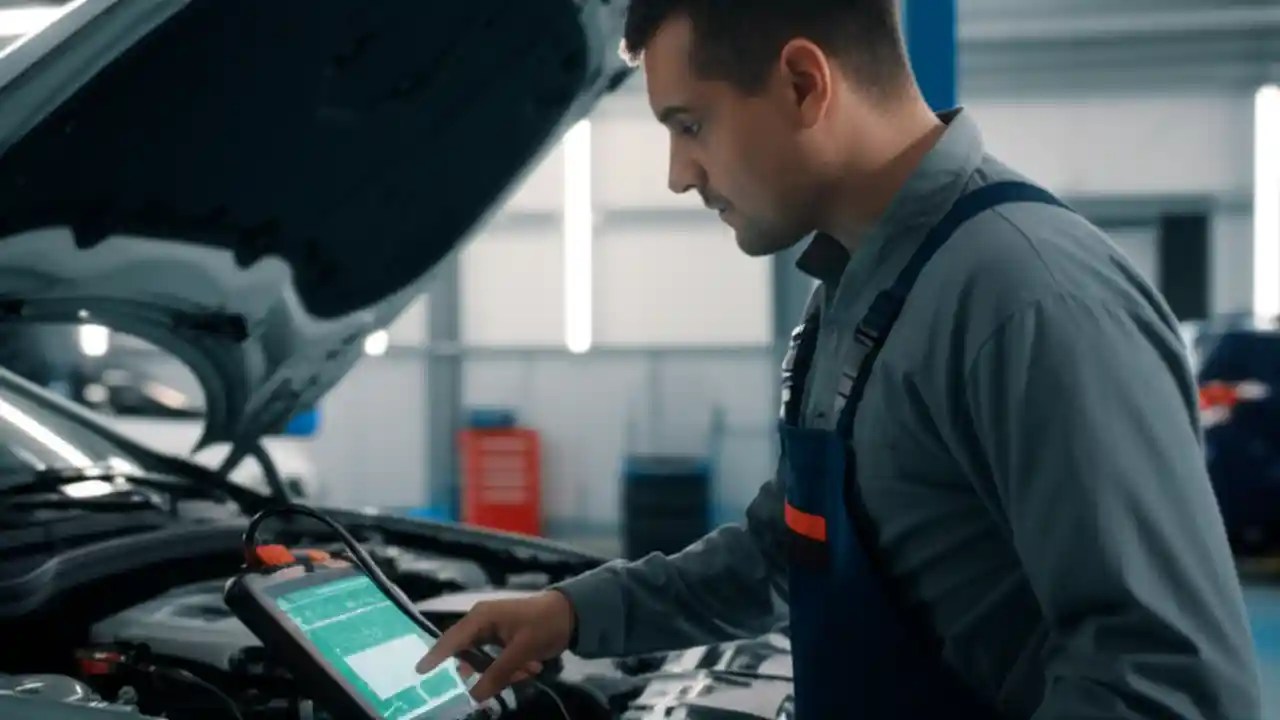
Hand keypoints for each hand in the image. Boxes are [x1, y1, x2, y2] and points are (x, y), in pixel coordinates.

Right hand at [415, 590, 576, 701]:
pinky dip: (511, 668)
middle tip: (489, 687)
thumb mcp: (521, 651)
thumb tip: (474, 696)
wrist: (572, 614)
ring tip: (527, 671)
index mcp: (481, 618)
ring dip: (503, 672)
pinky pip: (497, 660)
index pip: (451, 639)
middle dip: (480, 672)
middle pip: (466, 654)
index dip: (435, 656)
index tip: (419, 673)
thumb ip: (497, 673)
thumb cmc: (544, 625)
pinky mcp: (503, 639)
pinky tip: (532, 668)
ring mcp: (492, 631)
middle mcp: (481, 622)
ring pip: (484, 661)